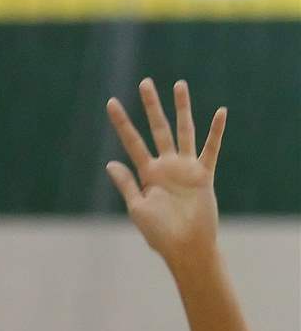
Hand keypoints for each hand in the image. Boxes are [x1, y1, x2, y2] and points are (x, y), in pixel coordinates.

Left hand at [106, 78, 226, 265]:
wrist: (185, 248)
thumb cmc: (159, 233)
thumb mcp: (137, 207)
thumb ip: (126, 184)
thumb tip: (110, 163)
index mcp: (146, 173)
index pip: (131, 141)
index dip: (121, 122)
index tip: (111, 102)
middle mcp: (166, 165)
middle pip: (157, 128)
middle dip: (151, 106)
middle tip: (145, 82)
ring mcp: (185, 168)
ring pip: (183, 130)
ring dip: (182, 108)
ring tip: (178, 84)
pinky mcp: (204, 175)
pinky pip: (211, 149)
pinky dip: (216, 131)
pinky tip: (220, 112)